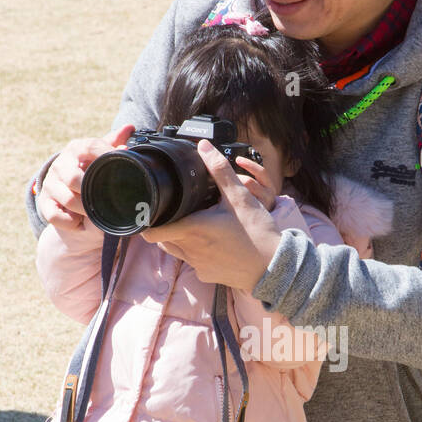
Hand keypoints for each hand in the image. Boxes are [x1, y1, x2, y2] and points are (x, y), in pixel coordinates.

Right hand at [37, 123, 134, 228]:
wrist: (71, 203)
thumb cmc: (91, 178)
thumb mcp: (101, 161)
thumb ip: (113, 145)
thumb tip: (129, 128)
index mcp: (76, 148)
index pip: (90, 146)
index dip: (106, 154)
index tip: (121, 164)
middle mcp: (60, 164)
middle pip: (74, 179)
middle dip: (91, 194)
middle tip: (106, 202)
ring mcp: (50, 184)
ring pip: (68, 200)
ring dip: (85, 211)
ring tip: (94, 213)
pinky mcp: (44, 203)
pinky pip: (56, 216)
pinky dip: (71, 223)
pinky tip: (79, 221)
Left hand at [139, 139, 282, 289]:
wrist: (274, 267)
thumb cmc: (257, 233)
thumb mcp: (240, 196)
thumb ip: (219, 170)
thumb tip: (204, 146)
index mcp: (192, 230)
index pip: (151, 232)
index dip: (147, 221)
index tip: (151, 210)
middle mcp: (190, 251)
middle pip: (161, 240)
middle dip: (163, 225)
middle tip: (174, 211)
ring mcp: (198, 266)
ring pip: (176, 251)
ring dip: (178, 238)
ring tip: (193, 224)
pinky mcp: (207, 275)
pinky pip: (193, 262)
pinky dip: (195, 251)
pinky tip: (211, 242)